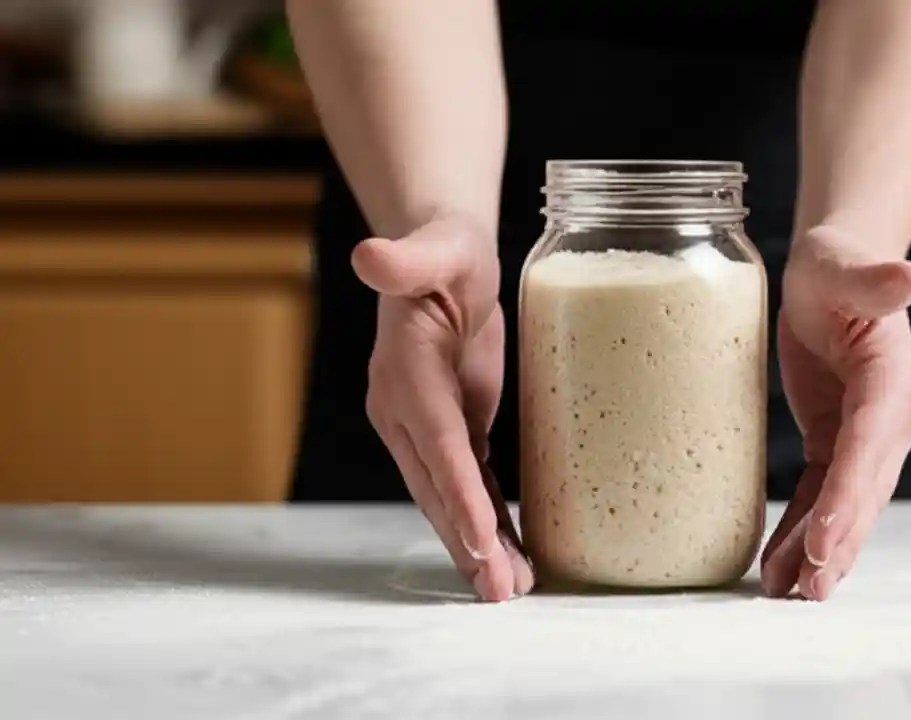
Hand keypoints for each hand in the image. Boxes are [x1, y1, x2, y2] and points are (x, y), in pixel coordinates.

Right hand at [353, 213, 533, 601]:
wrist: (442, 260)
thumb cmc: (446, 251)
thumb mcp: (436, 248)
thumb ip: (407, 260)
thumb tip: (369, 256)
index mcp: (406, 373)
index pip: (436, 441)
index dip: (456, 489)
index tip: (479, 535)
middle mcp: (406, 410)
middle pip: (439, 485)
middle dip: (467, 541)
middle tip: (498, 591)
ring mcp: (425, 427)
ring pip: (450, 496)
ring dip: (477, 545)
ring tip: (508, 591)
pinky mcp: (452, 429)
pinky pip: (468, 484)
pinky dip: (485, 521)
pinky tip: (510, 556)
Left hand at [762, 225, 910, 600]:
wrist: (833, 272)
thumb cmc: (834, 264)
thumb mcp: (842, 266)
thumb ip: (872, 279)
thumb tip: (910, 277)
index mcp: (892, 380)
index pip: (870, 447)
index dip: (849, 497)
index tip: (826, 540)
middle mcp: (888, 417)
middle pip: (863, 490)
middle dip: (839, 542)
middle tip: (810, 589)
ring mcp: (865, 436)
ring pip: (844, 504)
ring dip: (821, 550)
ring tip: (791, 594)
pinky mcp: (836, 440)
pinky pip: (820, 494)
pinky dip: (803, 530)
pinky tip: (780, 567)